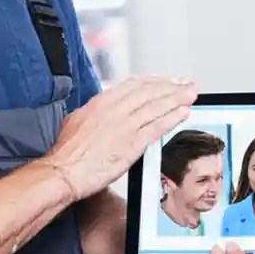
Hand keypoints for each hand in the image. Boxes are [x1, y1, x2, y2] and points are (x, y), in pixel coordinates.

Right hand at [44, 76, 197, 201]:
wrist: (64, 171)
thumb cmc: (67, 152)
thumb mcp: (78, 120)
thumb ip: (95, 112)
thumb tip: (104, 107)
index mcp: (101, 102)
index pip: (134, 85)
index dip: (155, 81)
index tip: (167, 81)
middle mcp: (115, 110)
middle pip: (150, 92)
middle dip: (171, 87)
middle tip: (186, 85)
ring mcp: (125, 126)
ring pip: (156, 106)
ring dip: (177, 99)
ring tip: (191, 95)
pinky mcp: (132, 144)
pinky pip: (157, 127)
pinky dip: (172, 118)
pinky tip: (182, 114)